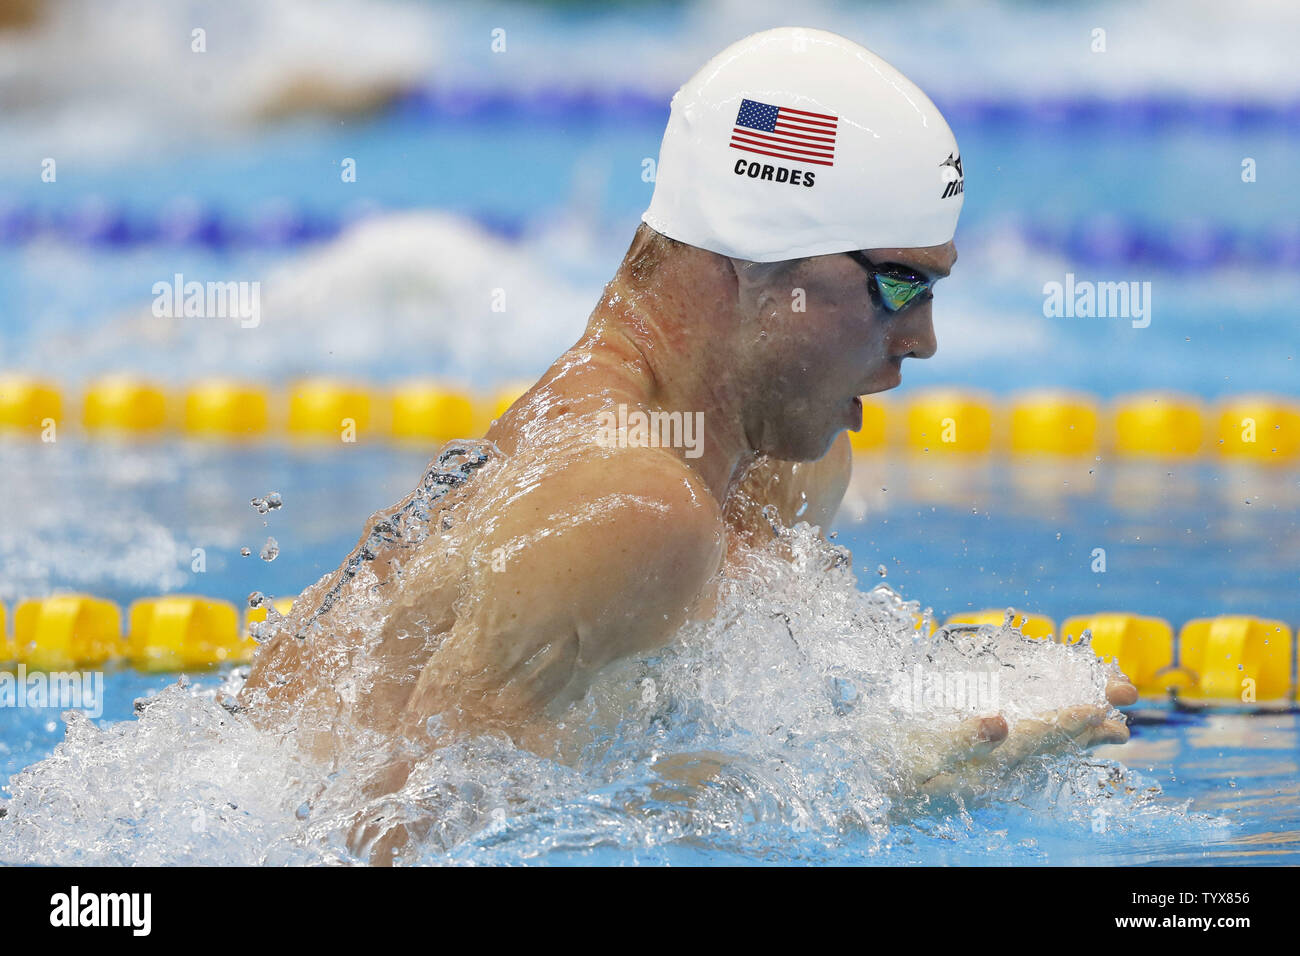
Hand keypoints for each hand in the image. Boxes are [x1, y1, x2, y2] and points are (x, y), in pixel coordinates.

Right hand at [906, 702, 1130, 806]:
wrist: (871, 796)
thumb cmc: (890, 773)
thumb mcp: (918, 758)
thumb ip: (958, 741)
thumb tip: (998, 722)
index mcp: (982, 767)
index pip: (1033, 740)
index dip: (1065, 721)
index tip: (1098, 706)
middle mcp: (995, 772)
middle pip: (1049, 745)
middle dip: (1087, 722)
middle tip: (1125, 697)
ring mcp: (991, 773)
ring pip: (1044, 750)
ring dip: (1079, 733)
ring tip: (1115, 725)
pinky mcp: (983, 771)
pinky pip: (1028, 753)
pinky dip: (1053, 739)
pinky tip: (1066, 737)